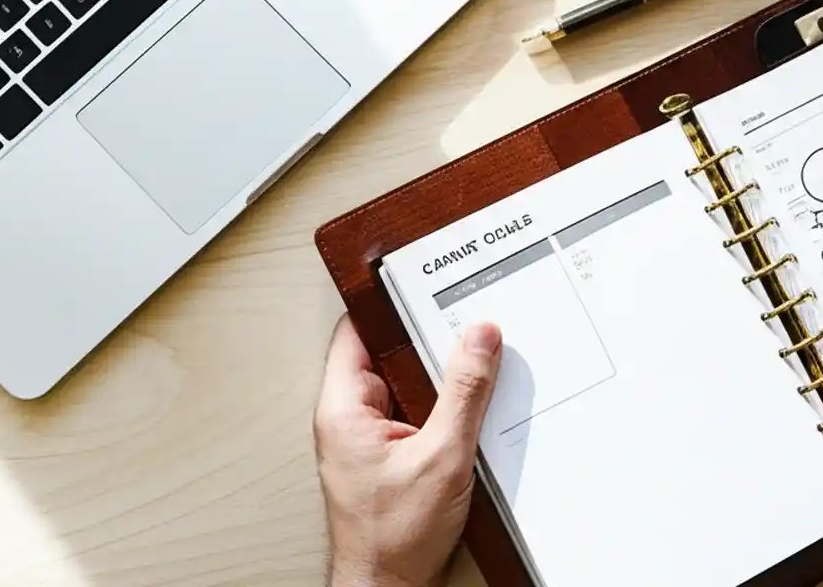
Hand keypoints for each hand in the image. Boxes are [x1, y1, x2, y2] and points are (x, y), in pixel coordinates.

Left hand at [314, 315, 502, 586]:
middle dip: (428, 341)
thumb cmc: (394, 537)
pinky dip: (440, 407)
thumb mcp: (442, 456)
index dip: (391, 305)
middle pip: (387, 354)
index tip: (425, 284)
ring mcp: (367, 438)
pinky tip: (468, 410)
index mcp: (343, 409)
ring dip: (438, 378)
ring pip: (405, 384)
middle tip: (466, 327)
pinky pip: (414, 413)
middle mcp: (348, 418)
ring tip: (475, 366)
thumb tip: (479, 338)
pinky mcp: (387, 455)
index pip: (357, 332)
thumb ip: (463, 392)